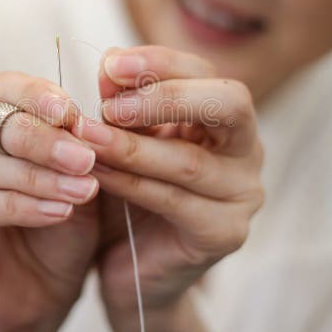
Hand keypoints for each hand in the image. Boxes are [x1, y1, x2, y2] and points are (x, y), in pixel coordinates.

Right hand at [0, 72, 99, 331]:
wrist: (38, 301)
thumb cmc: (60, 236)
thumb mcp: (81, 186)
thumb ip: (81, 152)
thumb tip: (92, 119)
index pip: (1, 88)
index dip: (34, 94)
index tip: (74, 113)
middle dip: (38, 135)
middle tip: (84, 157)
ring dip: (34, 174)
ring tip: (80, 189)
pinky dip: (18, 206)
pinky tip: (57, 212)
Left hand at [74, 46, 264, 321]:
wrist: (131, 269)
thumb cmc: (128, 195)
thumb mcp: (124, 140)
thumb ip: (122, 105)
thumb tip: (110, 63)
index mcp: (226, 119)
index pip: (206, 73)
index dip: (161, 62)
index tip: (110, 64)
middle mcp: (246, 151)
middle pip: (229, 104)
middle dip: (166, 96)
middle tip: (110, 103)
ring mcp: (242, 195)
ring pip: (189, 160)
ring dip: (130, 146)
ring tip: (84, 135)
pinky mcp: (224, 234)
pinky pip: (173, 201)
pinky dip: (129, 183)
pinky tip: (94, 173)